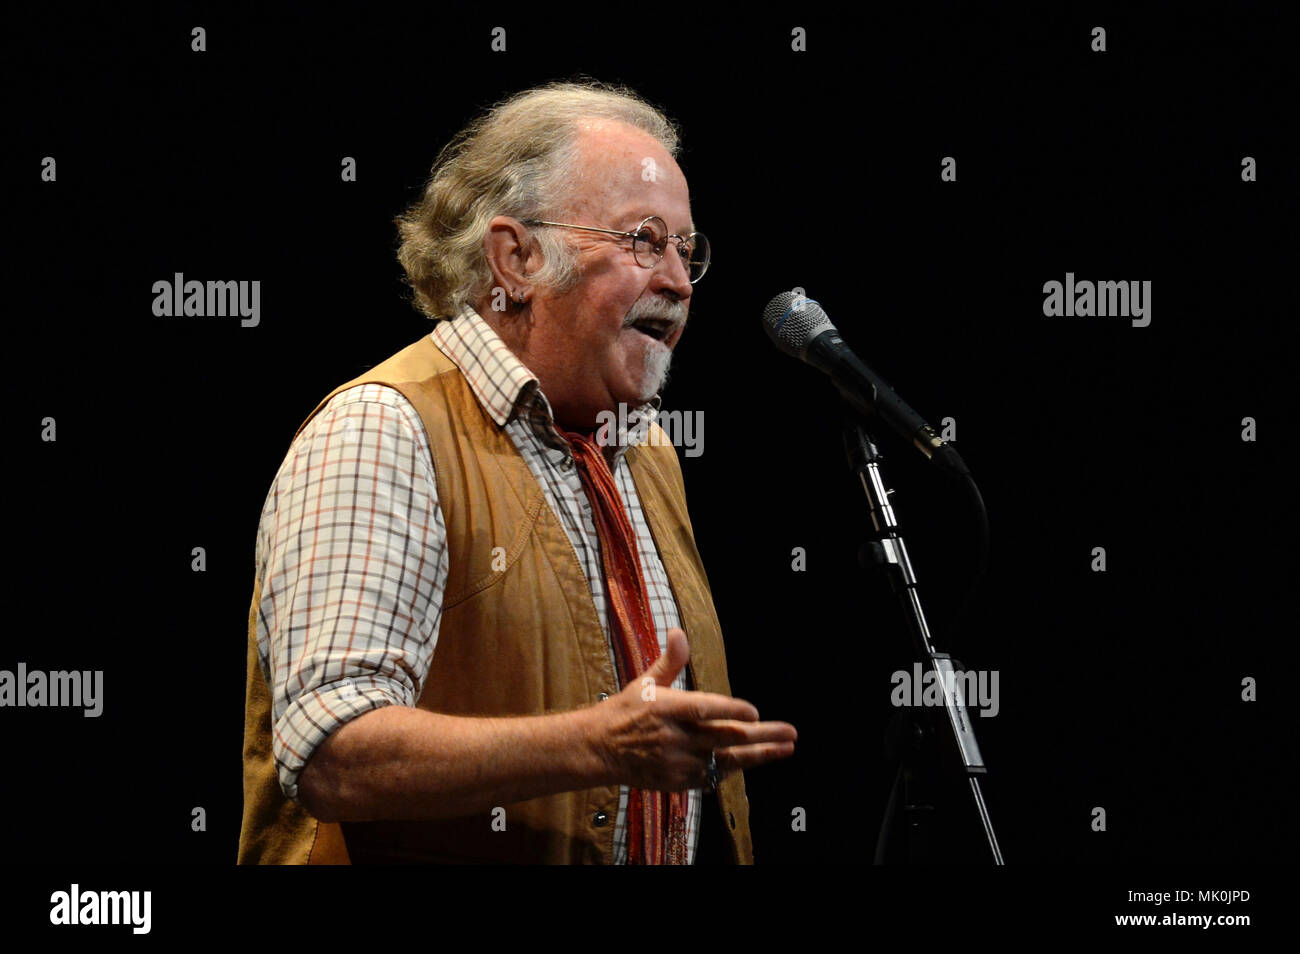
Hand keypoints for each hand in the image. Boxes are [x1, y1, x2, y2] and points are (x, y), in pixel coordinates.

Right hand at [589, 628, 796, 791]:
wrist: (599, 750)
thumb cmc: (625, 711)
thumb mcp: (645, 682)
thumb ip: (669, 661)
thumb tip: (679, 633)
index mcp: (666, 709)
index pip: (704, 709)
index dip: (731, 711)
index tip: (755, 711)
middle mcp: (674, 737)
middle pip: (724, 737)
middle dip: (762, 735)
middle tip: (790, 732)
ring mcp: (677, 763)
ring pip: (725, 761)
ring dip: (758, 755)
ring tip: (785, 749)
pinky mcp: (677, 782)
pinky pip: (712, 777)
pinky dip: (733, 768)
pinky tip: (755, 760)